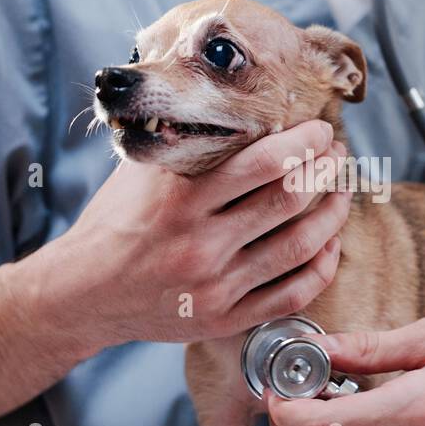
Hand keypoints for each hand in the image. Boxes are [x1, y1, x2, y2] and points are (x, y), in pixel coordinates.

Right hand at [42, 119, 352, 351]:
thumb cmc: (115, 222)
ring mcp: (215, 286)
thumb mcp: (141, 172)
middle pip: (289, 199)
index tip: (321, 129)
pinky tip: (329, 244)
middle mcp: (200, 243)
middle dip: (325, 170)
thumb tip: (236, 106)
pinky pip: (293, 294)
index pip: (262, 162)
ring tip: (342, 193)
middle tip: (337, 154)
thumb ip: (185, 143)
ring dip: (333, 215)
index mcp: (180, 198)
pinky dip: (321, 266)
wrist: (82, 292)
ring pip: (299, 247)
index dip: (304, 141)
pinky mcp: (224, 319)